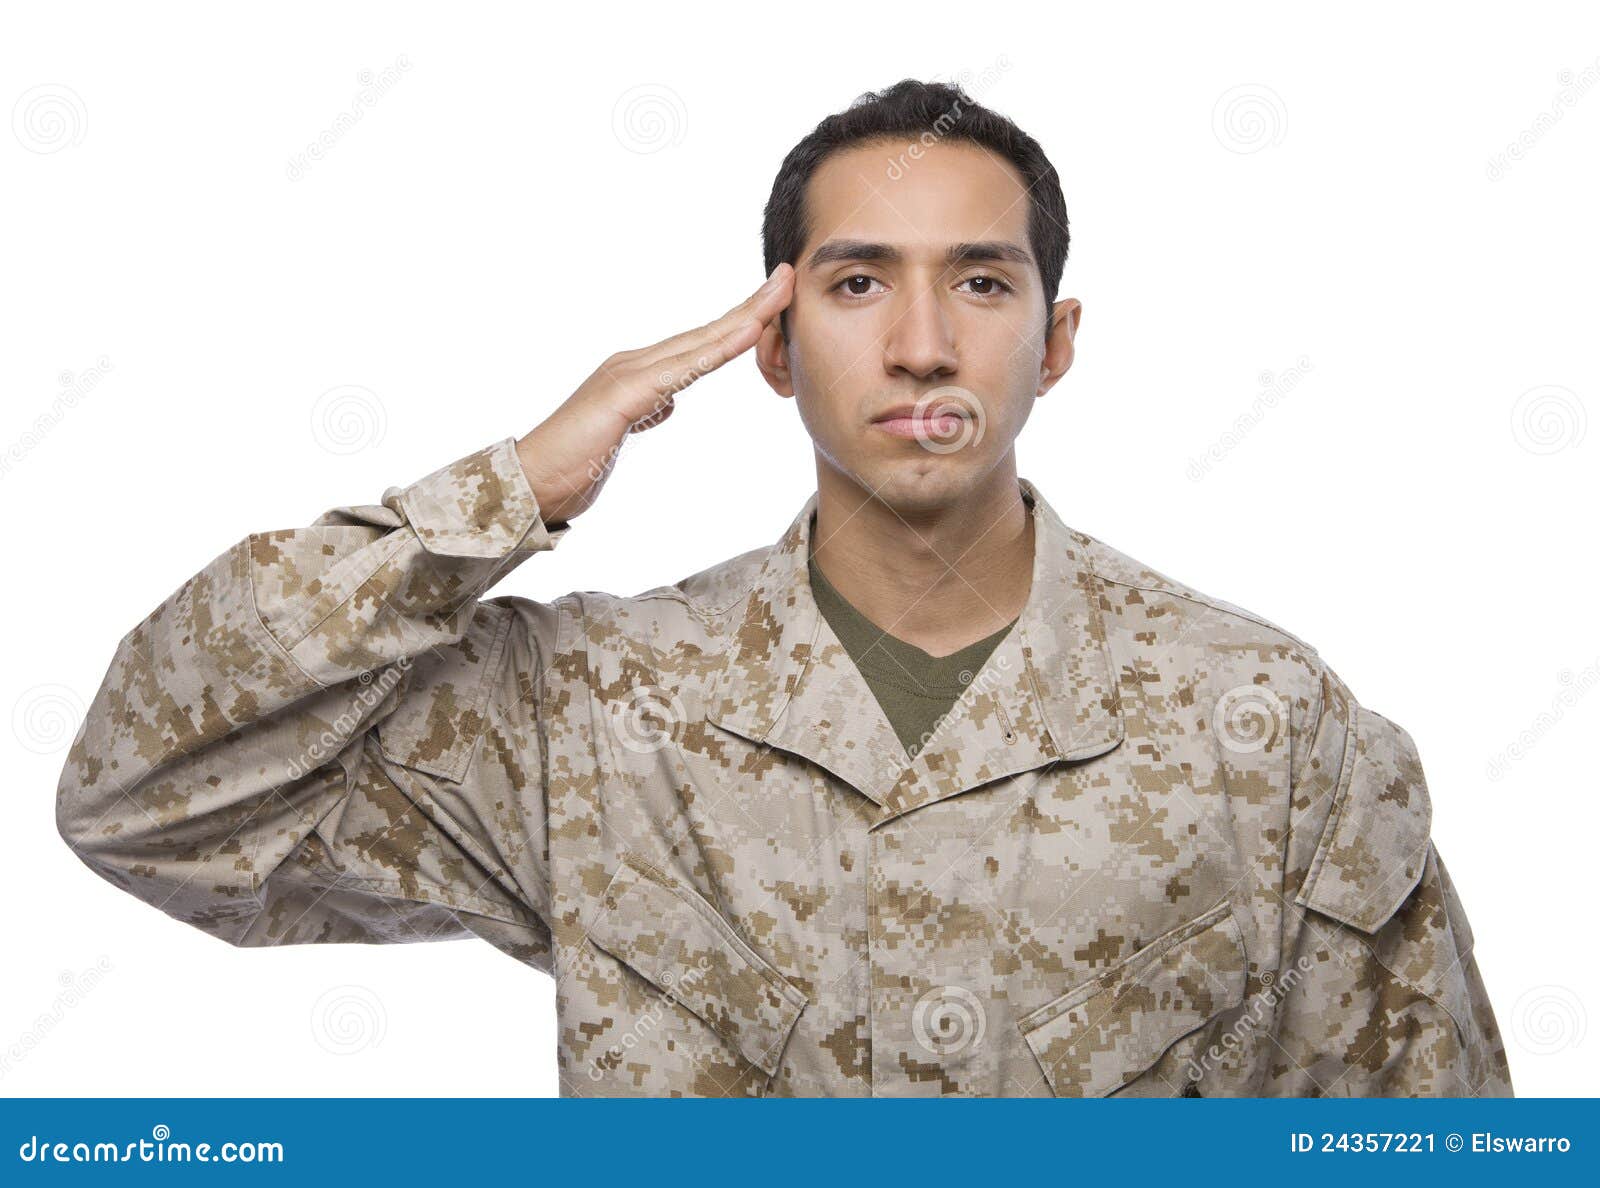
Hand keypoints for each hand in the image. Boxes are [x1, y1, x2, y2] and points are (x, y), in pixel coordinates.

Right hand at [514, 263, 794, 525]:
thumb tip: (669, 402)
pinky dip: (714, 351)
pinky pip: (679, 371)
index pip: (700, 344)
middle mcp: (634, 364)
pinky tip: (743, 336)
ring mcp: (627, 375)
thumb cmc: (571, 463)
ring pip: (698, 343)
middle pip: (705, 332)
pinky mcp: (622, 395)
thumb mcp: (622, 433)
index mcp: (638, 373)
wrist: (528, 483)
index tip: (774, 301)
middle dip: (751, 304)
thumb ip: (646, 411)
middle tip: (789, 276)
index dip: (739, 322)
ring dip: (744, 317)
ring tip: (779, 292)